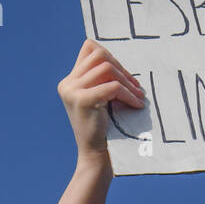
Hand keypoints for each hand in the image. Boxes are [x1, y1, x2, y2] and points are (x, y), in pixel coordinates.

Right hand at [57, 39, 145, 158]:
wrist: (96, 154)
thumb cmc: (104, 128)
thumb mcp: (100, 98)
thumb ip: (101, 80)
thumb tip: (118, 61)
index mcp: (69, 81)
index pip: (89, 48)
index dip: (110, 56)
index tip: (124, 75)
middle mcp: (67, 84)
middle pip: (99, 55)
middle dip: (121, 68)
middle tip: (135, 87)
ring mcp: (72, 91)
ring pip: (106, 69)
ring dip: (127, 81)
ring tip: (138, 96)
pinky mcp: (82, 100)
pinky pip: (112, 87)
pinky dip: (128, 94)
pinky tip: (136, 104)